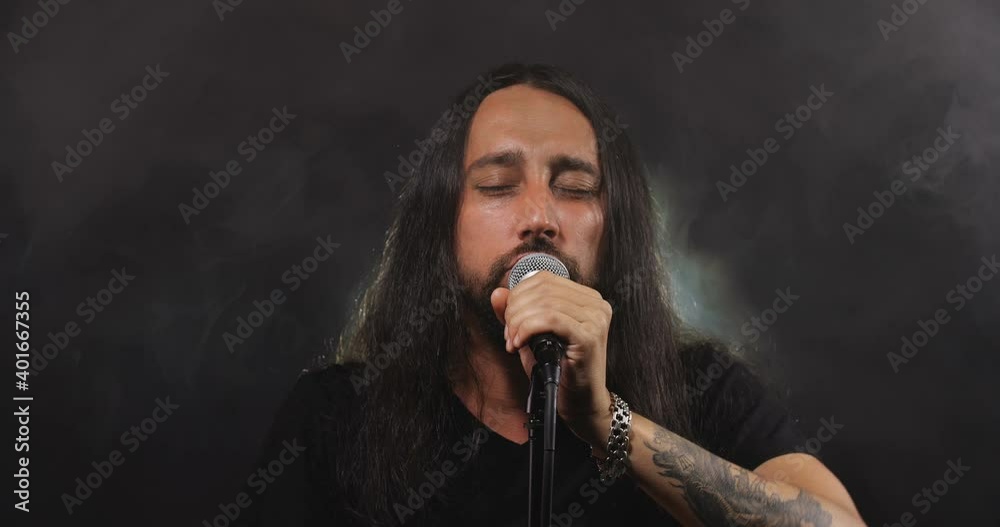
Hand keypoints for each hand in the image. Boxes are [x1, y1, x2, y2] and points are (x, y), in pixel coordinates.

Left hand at [490, 271, 613, 446]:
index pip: (544, 279)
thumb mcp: (532, 337)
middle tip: (508, 335)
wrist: (582, 404)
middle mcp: (595, 304)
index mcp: (585, 298)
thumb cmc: (559, 371)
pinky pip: (550, 319)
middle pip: (542, 288)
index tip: (508, 322)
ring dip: (518, 322)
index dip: (518, 295)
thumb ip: (515, 313)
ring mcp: (595, 319)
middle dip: (515, 310)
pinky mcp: (589, 336)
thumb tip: (497, 293)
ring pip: (544, 303)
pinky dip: (527, 329)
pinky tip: (518, 345)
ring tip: (513, 342)